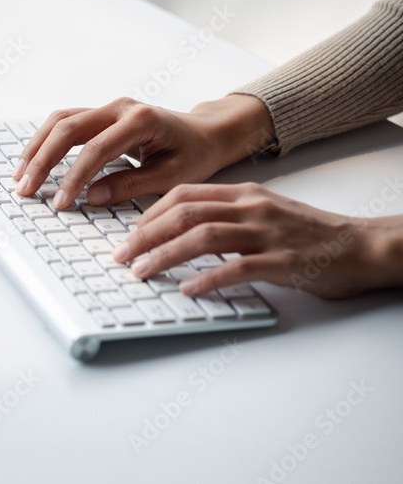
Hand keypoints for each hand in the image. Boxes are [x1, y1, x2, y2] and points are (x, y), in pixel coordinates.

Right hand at [12, 95, 274, 209]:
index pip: (95, 150)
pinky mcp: (101, 114)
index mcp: (140, 120)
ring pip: (60, 121)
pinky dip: (45, 141)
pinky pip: (65, 123)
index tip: (60, 204)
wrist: (207, 131)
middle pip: (67, 128)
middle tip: (25, 190)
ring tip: (19, 176)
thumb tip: (93, 197)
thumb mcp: (171, 176)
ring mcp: (108, 107)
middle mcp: (120, 107)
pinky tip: (32, 161)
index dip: (73, 178)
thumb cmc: (195, 154)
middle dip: (42, 161)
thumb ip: (132, 185)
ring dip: (36, 148)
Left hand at [111, 182, 402, 298]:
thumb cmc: (310, 235)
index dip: (149, 214)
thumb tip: (179, 233)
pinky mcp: (284, 261)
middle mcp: (252, 207)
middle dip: (145, 235)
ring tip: (141, 272)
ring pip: (204, 236)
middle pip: (185, 213)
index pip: (184, 194)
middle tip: (119, 256)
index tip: (127, 234)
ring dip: (165, 255)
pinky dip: (209, 278)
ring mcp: (268, 233)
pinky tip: (188, 289)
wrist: (364, 246)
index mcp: (244, 194)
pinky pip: (239, 267)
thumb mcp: (263, 214)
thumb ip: (226, 217)